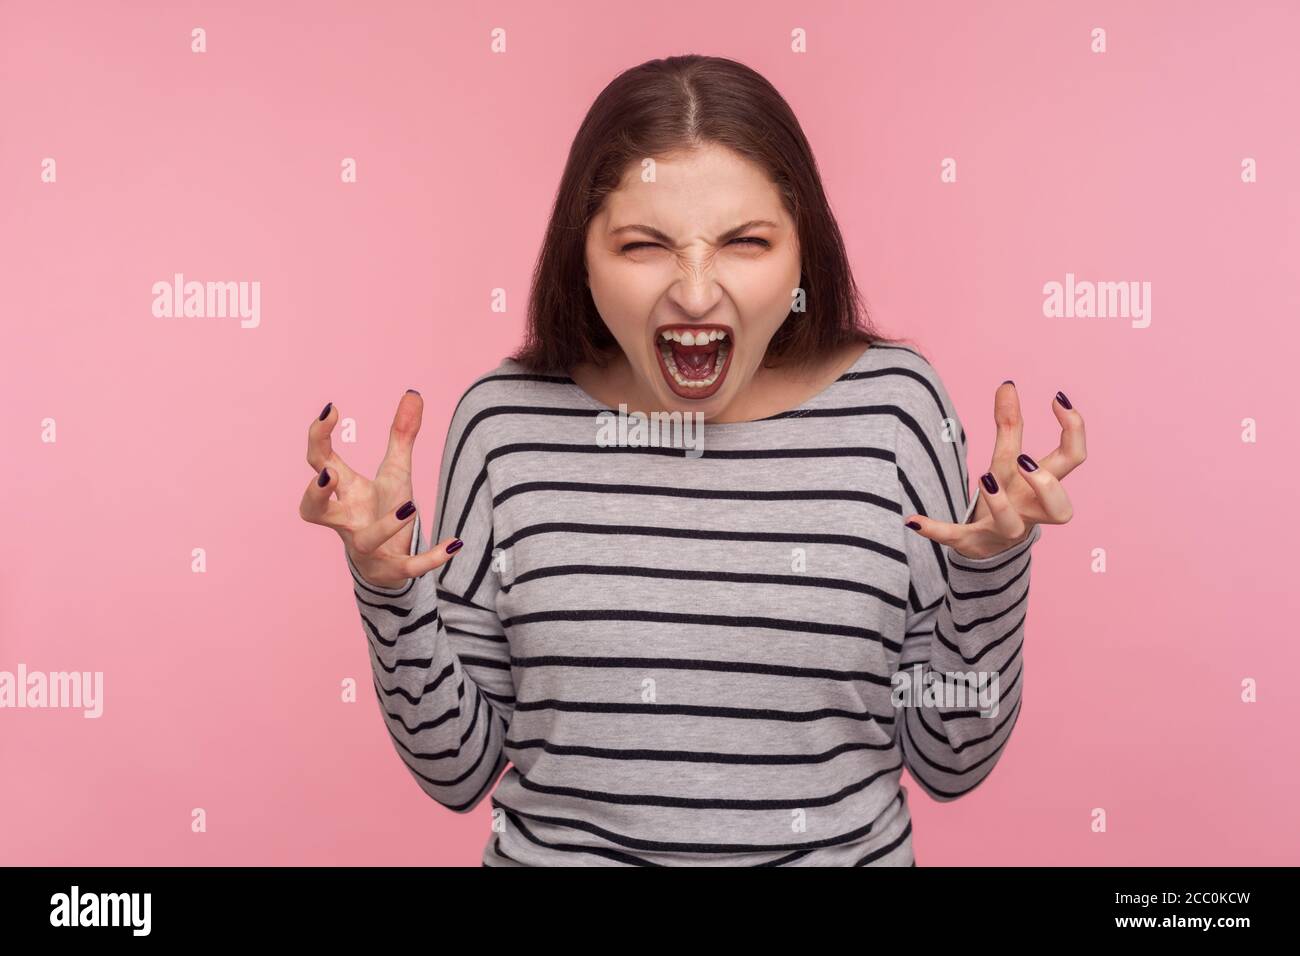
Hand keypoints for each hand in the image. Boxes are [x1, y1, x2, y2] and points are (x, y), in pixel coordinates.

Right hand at [298, 390, 462, 586]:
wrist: (388, 567)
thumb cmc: (382, 512)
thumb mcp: (394, 471)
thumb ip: (401, 435)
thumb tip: (413, 393)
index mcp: (345, 492)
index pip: (319, 462)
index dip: (319, 437)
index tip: (332, 410)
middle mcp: (347, 521)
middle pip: (313, 510)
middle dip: (316, 493)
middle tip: (329, 473)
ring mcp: (366, 548)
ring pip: (364, 540)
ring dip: (385, 524)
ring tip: (410, 505)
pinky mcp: (391, 569)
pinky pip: (408, 567)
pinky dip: (430, 558)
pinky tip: (455, 543)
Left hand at [905, 384, 1084, 559]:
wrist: (989, 546)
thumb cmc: (1008, 497)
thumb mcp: (1006, 462)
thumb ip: (1010, 425)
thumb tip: (1008, 384)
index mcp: (1040, 487)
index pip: (1073, 459)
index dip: (1073, 430)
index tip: (1056, 399)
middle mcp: (1029, 512)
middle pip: (1060, 507)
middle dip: (1046, 484)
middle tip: (1024, 458)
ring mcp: (1002, 531)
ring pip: (1012, 526)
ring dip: (999, 502)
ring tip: (984, 479)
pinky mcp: (971, 543)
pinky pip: (955, 539)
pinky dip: (935, 531)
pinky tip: (913, 519)